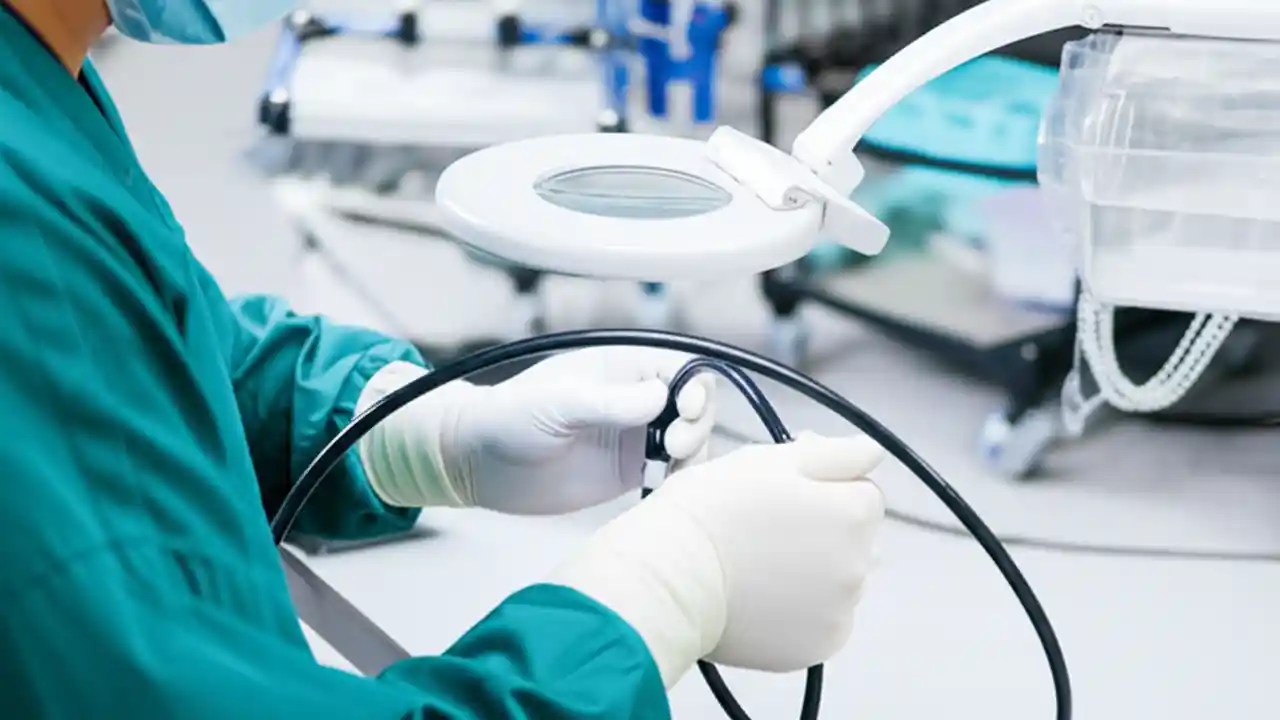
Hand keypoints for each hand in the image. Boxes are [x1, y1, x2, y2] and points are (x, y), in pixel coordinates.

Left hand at [355, 348, 715, 513]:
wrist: (476, 464)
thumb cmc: (508, 418)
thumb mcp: (557, 404)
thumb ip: (608, 402)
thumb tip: (662, 397)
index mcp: (620, 369)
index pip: (680, 368)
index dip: (695, 387)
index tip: (684, 410)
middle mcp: (634, 400)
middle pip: (695, 406)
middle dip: (697, 425)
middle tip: (674, 447)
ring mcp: (634, 437)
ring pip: (690, 442)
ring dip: (693, 457)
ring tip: (673, 474)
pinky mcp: (629, 473)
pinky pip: (671, 475)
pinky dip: (679, 484)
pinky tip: (666, 493)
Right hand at [549, 433, 885, 686]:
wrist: (666, 577)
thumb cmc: (712, 507)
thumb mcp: (769, 459)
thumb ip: (833, 454)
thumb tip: (871, 453)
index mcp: (854, 513)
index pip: (863, 492)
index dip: (823, 488)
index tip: (782, 495)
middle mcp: (860, 566)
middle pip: (855, 539)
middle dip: (825, 531)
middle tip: (765, 530)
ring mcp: (840, 613)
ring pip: (838, 581)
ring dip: (814, 572)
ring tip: (758, 568)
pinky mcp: (816, 649)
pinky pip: (822, 621)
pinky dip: (801, 612)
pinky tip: (762, 599)